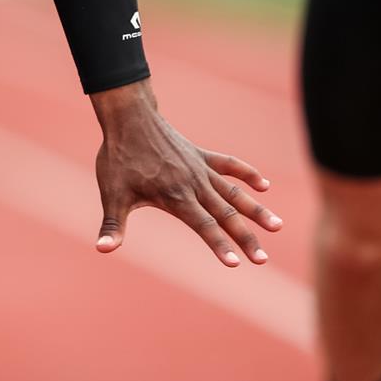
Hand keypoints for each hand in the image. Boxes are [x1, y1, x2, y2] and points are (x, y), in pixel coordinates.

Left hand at [90, 79, 280, 266]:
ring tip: (278, 226)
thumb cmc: (119, 158)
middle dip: (245, 239)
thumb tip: (101, 249)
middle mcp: (194, 184)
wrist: (129, 118)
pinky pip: (229, 164)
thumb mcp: (112, 193)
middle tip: (263, 260)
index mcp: (175, 196)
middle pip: (226, 215)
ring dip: (256, 210)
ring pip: (234, 192)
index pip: (203, 226)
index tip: (237, 263)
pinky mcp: (201, 155)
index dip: (220, 245)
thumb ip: (112, 225)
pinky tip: (264, 186)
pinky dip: (247, 173)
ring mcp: (200, 168)